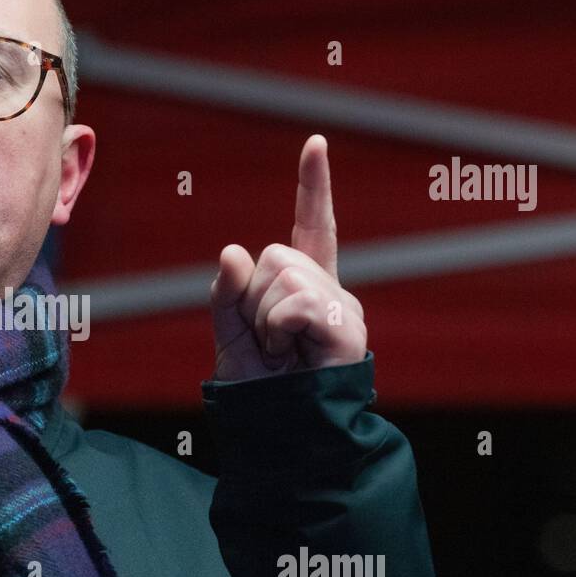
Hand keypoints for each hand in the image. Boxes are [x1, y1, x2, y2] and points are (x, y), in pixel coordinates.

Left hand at [209, 134, 366, 380]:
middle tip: (267, 343)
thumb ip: (228, 293)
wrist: (281, 433)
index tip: (316, 143)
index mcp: (304, 286)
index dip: (314, 186)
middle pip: (275, 255)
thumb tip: (233, 250)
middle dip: (252, 298)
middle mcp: (329, 289)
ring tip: (280, 354)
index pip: (311, 227)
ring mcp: (342, 308)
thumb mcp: (230, 335)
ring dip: (264, 320)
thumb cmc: (259, 390)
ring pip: (282, 277)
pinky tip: (291, 356)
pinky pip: (295, 304)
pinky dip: (278, 331)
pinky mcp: (347, 329)